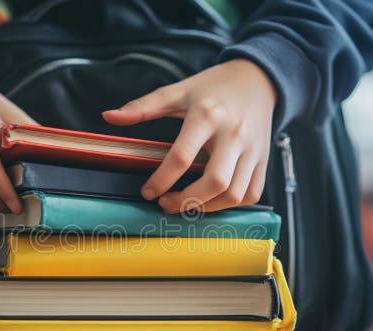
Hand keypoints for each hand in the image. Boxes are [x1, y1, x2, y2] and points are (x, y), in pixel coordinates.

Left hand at [103, 59, 276, 212]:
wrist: (257, 80)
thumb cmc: (214, 87)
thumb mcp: (177, 91)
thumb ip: (142, 106)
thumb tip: (108, 116)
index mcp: (207, 115)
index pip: (181, 157)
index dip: (160, 181)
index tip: (147, 192)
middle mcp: (233, 134)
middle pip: (214, 181)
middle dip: (186, 200)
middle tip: (166, 204)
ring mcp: (252, 149)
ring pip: (234, 193)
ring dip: (207, 207)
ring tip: (186, 203)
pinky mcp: (264, 160)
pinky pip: (251, 193)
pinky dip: (231, 204)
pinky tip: (212, 200)